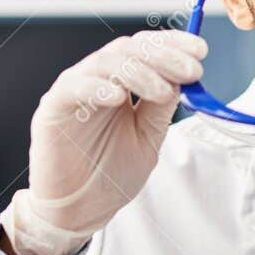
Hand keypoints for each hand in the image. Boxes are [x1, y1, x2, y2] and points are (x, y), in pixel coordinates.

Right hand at [1, 30, 205, 254]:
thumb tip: (182, 80)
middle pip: (129, 49)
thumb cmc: (109, 176)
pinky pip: (74, 87)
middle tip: (189, 72)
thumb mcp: (147, 139)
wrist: (78, 211)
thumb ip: (160, 110)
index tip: (200, 51)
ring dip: (139, 72)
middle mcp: (97, 80)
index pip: (146, 49)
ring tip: (161, 92)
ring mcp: (74, 90)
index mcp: (121, 83)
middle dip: (164, 56)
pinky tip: (117, 97)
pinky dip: (97, 87)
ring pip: (106, 62)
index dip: (173, 44)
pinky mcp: (53, 108)